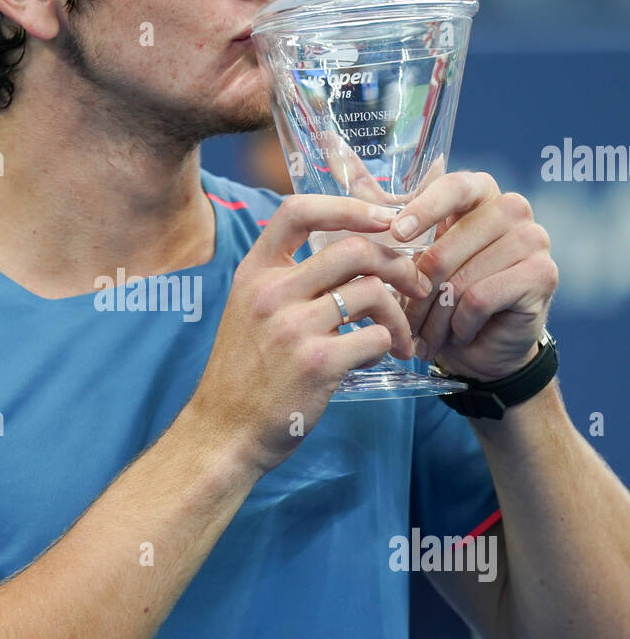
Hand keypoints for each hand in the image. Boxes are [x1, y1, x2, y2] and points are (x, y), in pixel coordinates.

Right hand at [188, 194, 432, 476]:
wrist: (223, 432)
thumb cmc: (244, 374)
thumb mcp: (249, 312)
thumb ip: (288, 280)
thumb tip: (352, 253)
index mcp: (254, 274)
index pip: (298, 211)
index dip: (347, 207)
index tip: (382, 218)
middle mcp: (271, 293)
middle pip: (354, 250)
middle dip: (398, 264)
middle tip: (415, 285)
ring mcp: (293, 327)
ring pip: (373, 293)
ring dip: (399, 314)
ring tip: (400, 337)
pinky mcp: (317, 363)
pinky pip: (376, 337)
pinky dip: (386, 346)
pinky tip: (374, 360)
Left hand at [391, 171, 558, 382]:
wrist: (480, 350)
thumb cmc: (439, 296)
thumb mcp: (404, 249)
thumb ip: (376, 202)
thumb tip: (331, 146)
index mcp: (479, 192)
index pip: (452, 186)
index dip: (422, 209)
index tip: (396, 235)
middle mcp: (512, 208)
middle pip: (447, 244)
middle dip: (417, 290)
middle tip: (406, 319)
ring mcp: (534, 238)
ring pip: (461, 276)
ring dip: (436, 315)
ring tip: (426, 334)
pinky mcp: (542, 274)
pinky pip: (481, 297)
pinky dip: (460, 325)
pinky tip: (458, 335)